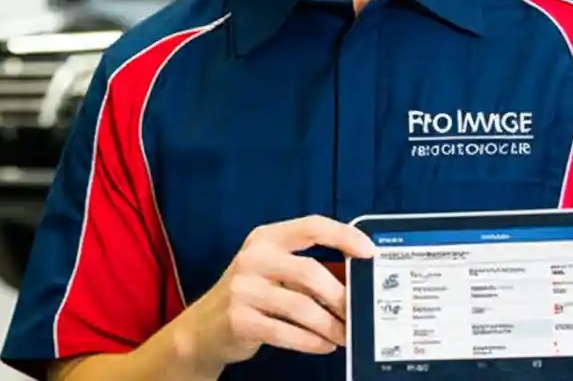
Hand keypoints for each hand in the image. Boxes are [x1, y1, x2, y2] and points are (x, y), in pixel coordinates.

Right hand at [179, 215, 375, 372]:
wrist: (203, 327)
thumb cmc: (250, 296)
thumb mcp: (272, 271)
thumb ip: (306, 269)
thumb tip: (353, 282)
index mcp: (266, 238)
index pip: (311, 227)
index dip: (344, 235)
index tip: (369, 251)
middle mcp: (253, 258)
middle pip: (310, 271)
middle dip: (340, 296)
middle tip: (357, 313)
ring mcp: (243, 289)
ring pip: (301, 307)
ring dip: (330, 326)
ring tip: (344, 336)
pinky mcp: (239, 319)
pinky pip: (286, 332)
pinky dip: (311, 342)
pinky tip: (323, 345)